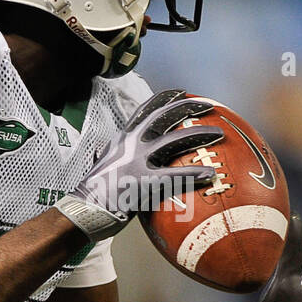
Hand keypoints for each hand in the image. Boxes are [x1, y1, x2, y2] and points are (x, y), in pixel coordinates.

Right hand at [55, 89, 222, 241]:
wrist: (83, 209)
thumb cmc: (94, 193)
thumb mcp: (103, 165)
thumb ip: (112, 155)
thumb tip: (111, 150)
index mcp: (122, 139)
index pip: (145, 111)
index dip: (164, 99)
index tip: (180, 92)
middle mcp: (130, 144)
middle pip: (163, 117)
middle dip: (187, 107)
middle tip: (208, 104)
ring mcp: (137, 161)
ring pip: (174, 140)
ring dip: (198, 134)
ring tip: (218, 133)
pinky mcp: (143, 182)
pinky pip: (175, 176)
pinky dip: (194, 173)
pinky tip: (210, 174)